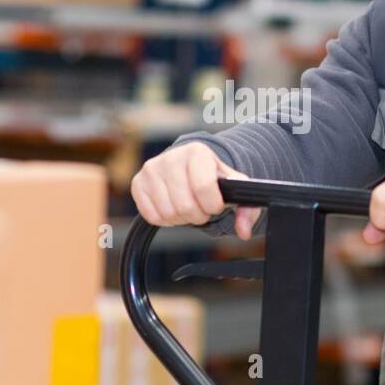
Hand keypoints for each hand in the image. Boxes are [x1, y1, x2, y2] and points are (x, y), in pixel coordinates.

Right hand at [130, 142, 262, 238]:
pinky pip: (152, 216)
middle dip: (198, 215)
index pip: (204, 188)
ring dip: (182, 218)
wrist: (188, 166)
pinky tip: (173, 206)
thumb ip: (247, 209)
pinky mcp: (138, 183)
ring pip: (169, 213)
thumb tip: (244, 231)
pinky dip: (166, 219)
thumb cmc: (212, 177)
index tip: (215, 204)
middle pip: (185, 206)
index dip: (213, 205)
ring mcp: (151, 170)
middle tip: (201, 208)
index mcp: (197, 152)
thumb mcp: (234, 187)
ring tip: (188, 206)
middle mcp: (171, 157)